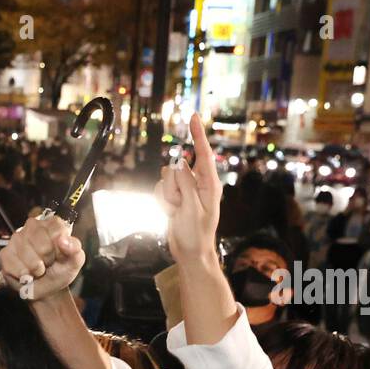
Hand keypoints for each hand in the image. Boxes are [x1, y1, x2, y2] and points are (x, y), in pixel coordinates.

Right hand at [0, 213, 84, 301]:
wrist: (47, 289)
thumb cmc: (60, 271)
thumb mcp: (75, 261)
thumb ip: (75, 249)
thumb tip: (64, 240)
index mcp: (52, 224)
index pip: (57, 232)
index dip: (59, 250)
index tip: (59, 256)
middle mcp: (33, 226)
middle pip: (42, 245)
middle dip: (47, 261)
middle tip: (47, 264)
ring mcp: (17, 238)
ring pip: (27, 257)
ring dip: (35, 270)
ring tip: (38, 269)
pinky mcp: (5, 253)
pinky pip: (13, 266)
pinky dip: (23, 276)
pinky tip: (27, 274)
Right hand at [156, 113, 221, 266]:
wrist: (189, 252)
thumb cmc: (196, 233)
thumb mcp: (192, 208)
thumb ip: (186, 183)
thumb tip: (178, 164)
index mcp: (209, 184)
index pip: (203, 153)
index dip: (198, 134)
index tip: (194, 116)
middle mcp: (197, 183)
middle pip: (177, 168)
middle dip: (172, 186)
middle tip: (179, 205)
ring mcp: (185, 190)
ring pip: (166, 179)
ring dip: (166, 196)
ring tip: (176, 211)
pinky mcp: (174, 197)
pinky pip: (160, 189)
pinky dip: (162, 201)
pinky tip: (170, 213)